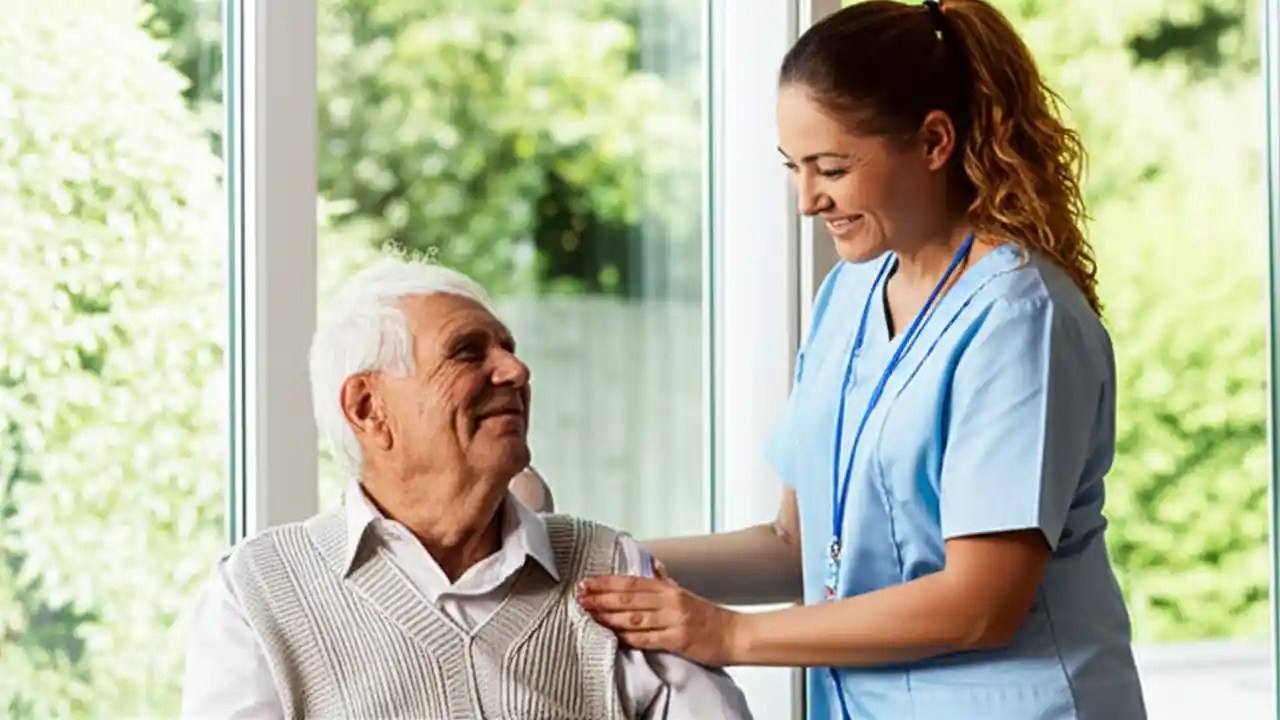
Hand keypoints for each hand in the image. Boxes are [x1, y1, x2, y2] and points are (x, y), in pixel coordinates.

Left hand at [576, 568, 745, 666]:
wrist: (734, 634)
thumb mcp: (685, 593)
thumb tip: (652, 564)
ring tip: (590, 615)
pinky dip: (628, 637)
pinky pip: (647, 638)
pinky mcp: (678, 639)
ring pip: (634, 617)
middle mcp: (670, 601)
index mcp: (669, 588)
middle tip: (580, 597)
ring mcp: (674, 620)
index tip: (586, 582)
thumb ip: (665, 580)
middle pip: (629, 597)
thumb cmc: (708, 616)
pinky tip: (614, 636)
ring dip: (609, 616)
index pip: (631, 581)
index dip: (606, 581)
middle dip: (601, 597)